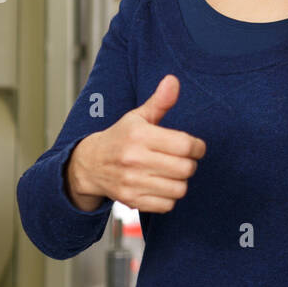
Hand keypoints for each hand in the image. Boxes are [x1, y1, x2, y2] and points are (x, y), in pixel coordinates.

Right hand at [65, 75, 205, 213]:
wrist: (89, 164)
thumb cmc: (120, 138)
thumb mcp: (138, 117)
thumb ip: (159, 101)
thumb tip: (173, 81)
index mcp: (139, 135)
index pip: (186, 145)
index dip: (198, 147)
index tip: (195, 147)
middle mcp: (134, 159)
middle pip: (186, 168)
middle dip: (190, 164)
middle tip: (182, 160)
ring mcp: (132, 182)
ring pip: (179, 189)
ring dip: (180, 181)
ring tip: (171, 173)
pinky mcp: (132, 200)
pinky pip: (167, 205)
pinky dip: (169, 198)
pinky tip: (161, 185)